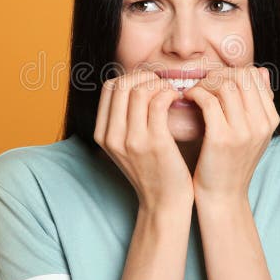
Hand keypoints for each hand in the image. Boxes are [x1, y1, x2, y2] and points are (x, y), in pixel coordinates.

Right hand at [93, 69, 194, 211]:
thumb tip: (133, 85)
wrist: (164, 202)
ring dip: (159, 84)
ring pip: (140, 90)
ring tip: (170, 92)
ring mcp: (132, 140)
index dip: (130, 77)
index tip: (148, 82)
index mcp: (103, 134)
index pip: (109, 88)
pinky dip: (169, 93)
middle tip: (161, 83)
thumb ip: (124, 119)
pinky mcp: (155, 143)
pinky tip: (177, 99)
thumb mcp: (127, 146)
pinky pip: (158, 102)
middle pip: (122, 85)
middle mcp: (113, 136)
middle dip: (144, 76)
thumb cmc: (151, 170)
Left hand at [182, 66, 279, 200]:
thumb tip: (261, 70)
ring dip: (205, 84)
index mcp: (270, 120)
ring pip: (225, 85)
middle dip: (218, 75)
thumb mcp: (252, 132)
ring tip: (194, 92)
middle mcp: (261, 124)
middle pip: (241, 77)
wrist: (223, 196)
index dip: (231, 72)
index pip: (255, 76)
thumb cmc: (231, 161)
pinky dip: (195, 94)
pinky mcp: (222, 139)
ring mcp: (243, 132)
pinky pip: (208, 101)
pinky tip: (188, 99)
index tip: (215, 81)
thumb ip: (256, 103)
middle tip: (202, 84)